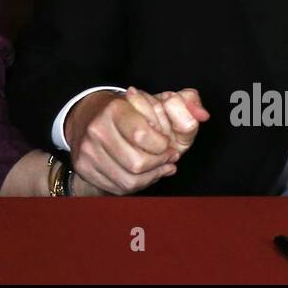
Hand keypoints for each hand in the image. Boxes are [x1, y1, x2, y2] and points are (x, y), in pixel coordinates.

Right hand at [65, 87, 207, 194]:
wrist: (87, 115)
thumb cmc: (129, 111)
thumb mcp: (157, 99)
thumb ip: (186, 102)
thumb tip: (203, 115)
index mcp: (115, 109)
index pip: (142, 135)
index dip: (162, 146)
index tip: (168, 145)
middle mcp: (97, 130)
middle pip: (137, 163)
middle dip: (159, 165)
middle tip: (167, 159)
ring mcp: (87, 151)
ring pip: (128, 180)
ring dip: (150, 178)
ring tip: (158, 168)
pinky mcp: (84, 167)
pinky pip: (117, 188)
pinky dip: (135, 185)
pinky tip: (142, 174)